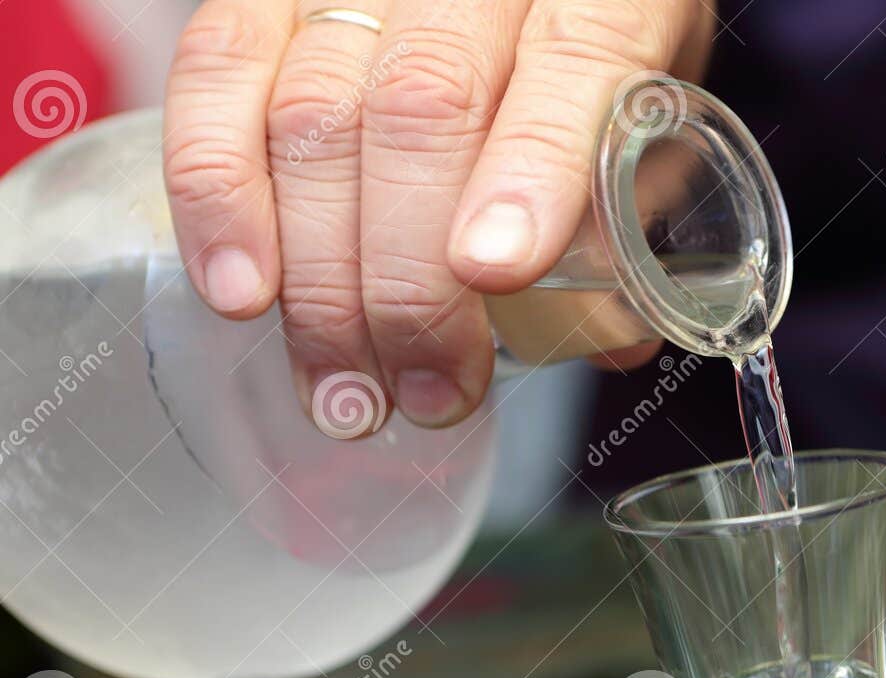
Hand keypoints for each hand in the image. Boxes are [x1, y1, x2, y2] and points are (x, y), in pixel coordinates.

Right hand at [164, 0, 712, 432]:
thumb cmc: (587, 64)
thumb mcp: (649, 124)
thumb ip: (628, 214)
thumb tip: (608, 342)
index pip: (575, 58)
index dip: (531, 169)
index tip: (496, 271)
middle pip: (425, 104)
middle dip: (415, 277)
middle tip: (432, 391)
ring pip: (316, 109)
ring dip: (325, 278)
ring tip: (349, 388)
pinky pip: (217, 69)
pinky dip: (217, 193)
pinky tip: (244, 293)